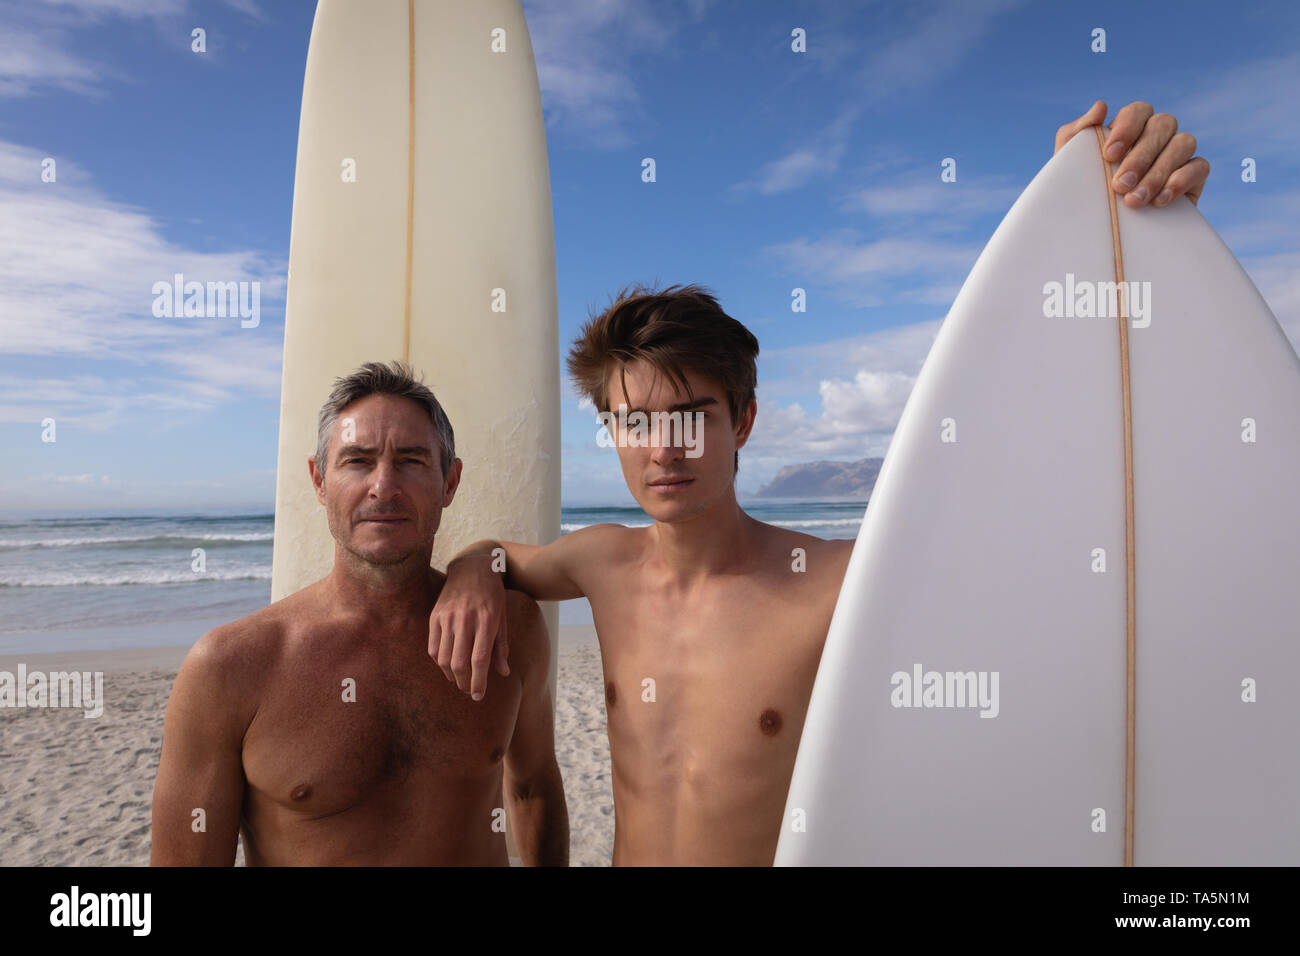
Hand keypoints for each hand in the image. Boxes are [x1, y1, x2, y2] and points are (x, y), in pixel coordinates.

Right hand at [428, 553, 508, 699]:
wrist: (472, 567)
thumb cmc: (492, 595)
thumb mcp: (502, 618)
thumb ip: (501, 646)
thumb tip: (503, 673)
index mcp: (486, 620)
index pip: (480, 660)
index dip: (478, 682)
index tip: (478, 696)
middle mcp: (465, 619)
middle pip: (460, 663)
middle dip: (464, 683)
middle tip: (468, 690)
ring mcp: (447, 617)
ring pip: (444, 658)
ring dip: (451, 675)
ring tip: (458, 680)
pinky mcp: (435, 615)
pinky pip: (432, 647)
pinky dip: (439, 662)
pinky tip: (447, 665)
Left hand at [1055, 100, 1209, 206]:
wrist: (1094, 235)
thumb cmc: (1081, 195)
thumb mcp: (1069, 167)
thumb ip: (1076, 134)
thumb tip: (1102, 106)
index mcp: (1129, 129)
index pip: (1138, 111)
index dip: (1127, 128)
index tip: (1109, 156)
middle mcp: (1157, 136)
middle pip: (1163, 124)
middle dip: (1140, 156)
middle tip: (1119, 186)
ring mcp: (1177, 155)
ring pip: (1183, 143)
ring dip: (1158, 172)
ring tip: (1134, 201)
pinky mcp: (1193, 178)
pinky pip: (1200, 166)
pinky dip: (1181, 180)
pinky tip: (1160, 201)